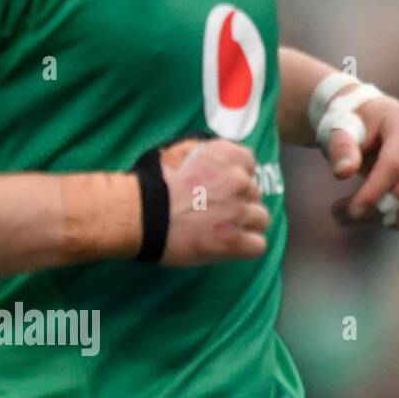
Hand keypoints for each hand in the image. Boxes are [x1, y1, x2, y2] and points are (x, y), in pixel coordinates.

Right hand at [158, 138, 269, 265]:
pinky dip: (245, 246)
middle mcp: (238, 181)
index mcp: (226, 156)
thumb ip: (204, 152)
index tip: (219, 185)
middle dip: (237, 201)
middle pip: (254, 193)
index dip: (235, 176)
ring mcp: (238, 212)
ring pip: (260, 219)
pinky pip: (258, 245)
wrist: (138, 214)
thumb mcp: (176, 151)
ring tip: (219, 229)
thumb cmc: (150, 183)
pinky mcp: (234, 242)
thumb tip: (215, 153)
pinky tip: (226, 245)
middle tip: (213, 210)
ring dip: (244, 224)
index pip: (248, 164)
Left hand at [324, 94, 398, 229]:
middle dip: (376, 208)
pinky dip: (377, 217)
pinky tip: (347, 214)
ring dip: (374, 216)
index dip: (376, 189)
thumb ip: (341, 146)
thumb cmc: (354, 124)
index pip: (396, 163)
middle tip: (339, 212)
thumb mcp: (341, 126)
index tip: (355, 211)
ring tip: (338, 211)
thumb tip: (343, 173)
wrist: (371, 124)